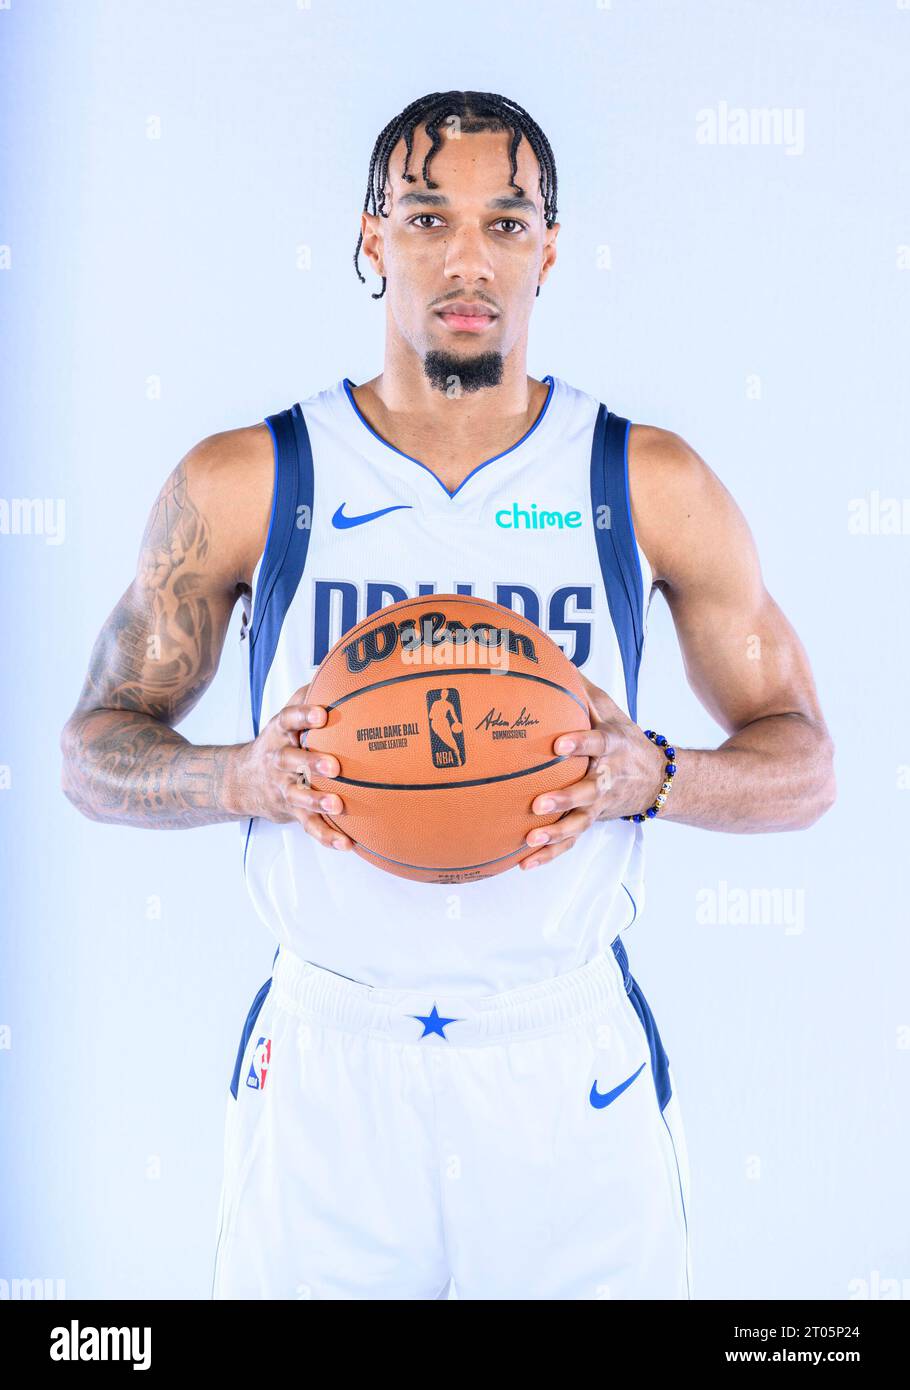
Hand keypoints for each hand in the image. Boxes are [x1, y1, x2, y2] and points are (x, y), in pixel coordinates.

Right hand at [228, 683, 352, 851]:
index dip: (303, 715)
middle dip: (311, 762)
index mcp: (280, 733)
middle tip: (333, 764)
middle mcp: (279, 760)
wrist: (241, 782)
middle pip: (291, 760)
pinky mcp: (291, 811)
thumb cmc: (278, 743)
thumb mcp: (285, 717)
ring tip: (338, 805)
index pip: (288, 719)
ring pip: (299, 796)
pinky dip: (327, 836)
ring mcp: (283, 788)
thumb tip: (334, 666)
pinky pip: (309, 825)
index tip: (322, 713)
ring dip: (317, 801)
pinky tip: (347, 843)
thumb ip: (306, 695)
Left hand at [519, 672, 666, 870]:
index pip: (596, 743)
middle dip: (564, 799)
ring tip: (530, 840)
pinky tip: (523, 862)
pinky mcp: (592, 822)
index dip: (579, 743)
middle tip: (538, 804)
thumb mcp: (610, 710)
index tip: (559, 745)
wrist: (658, 779)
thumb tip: (549, 656)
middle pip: (587, 791)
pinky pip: (571, 842)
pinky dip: (550, 855)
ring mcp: (600, 805)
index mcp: (611, 747)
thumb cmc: (624, 739)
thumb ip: (581, 690)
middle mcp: (607, 779)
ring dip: (555, 834)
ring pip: (579, 823)